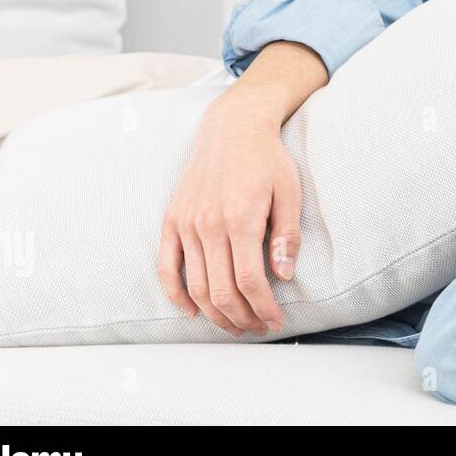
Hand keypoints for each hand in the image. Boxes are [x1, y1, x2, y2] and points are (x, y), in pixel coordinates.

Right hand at [157, 87, 302, 335]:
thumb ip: (286, 236)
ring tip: (234, 323)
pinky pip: (166, 266)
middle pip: (220, 291)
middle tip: (257, 327)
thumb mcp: (289, 193)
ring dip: (214, 313)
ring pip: (194, 286)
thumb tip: (284, 276)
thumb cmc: (266, 160)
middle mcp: (209, 224)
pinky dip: (175, 294)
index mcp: (241, 218)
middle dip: (242, 317)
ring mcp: (186, 223)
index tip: (275, 320)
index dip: (263, 308)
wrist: (232, 128)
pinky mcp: (171, 220)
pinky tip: (192, 310)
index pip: (250, 281)